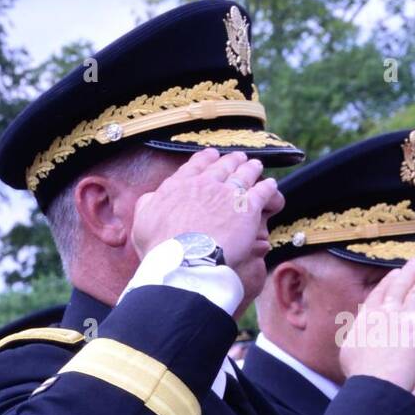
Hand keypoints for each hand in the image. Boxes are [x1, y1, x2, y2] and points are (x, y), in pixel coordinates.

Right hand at [132, 149, 284, 304]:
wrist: (185, 259)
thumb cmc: (161, 246)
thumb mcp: (143, 221)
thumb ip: (148, 203)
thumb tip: (152, 196)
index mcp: (180, 185)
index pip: (195, 165)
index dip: (206, 158)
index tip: (212, 155)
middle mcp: (205, 184)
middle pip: (222, 166)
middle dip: (231, 160)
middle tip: (238, 158)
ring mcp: (228, 193)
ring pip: (244, 173)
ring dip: (251, 168)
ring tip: (256, 166)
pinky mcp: (247, 207)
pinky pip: (262, 191)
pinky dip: (268, 186)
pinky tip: (271, 185)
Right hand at [339, 257, 414, 390]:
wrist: (378, 379)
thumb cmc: (359, 370)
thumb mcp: (348, 348)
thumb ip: (357, 333)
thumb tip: (360, 331)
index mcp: (367, 316)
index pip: (380, 292)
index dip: (388, 281)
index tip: (395, 272)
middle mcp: (387, 312)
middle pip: (400, 286)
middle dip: (409, 272)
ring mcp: (407, 318)